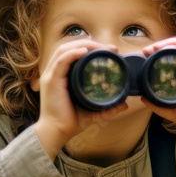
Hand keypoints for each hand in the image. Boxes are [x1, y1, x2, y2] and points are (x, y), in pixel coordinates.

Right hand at [32, 41, 128, 158]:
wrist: (57, 132)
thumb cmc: (70, 121)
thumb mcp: (92, 111)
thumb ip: (107, 108)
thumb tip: (125, 104)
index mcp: (62, 75)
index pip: (75, 52)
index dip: (92, 48)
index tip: (111, 51)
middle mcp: (55, 72)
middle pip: (71, 47)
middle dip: (92, 44)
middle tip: (111, 48)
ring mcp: (51, 75)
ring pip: (65, 50)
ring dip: (84, 45)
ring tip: (101, 47)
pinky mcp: (51, 80)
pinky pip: (61, 61)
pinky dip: (73, 53)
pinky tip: (84, 51)